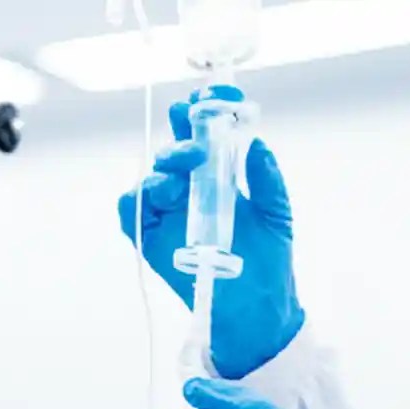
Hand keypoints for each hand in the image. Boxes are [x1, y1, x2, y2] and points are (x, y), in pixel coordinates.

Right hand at [117, 86, 304, 378]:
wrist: (258, 312)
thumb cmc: (268, 262)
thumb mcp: (277, 215)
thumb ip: (268, 181)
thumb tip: (258, 145)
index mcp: (217, 179)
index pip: (205, 136)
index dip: (206, 112)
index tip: (218, 94)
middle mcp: (189, 192)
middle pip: (174, 148)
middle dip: (182, 128)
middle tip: (195, 118)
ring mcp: (168, 215)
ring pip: (152, 175)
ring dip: (166, 162)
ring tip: (188, 164)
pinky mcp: (151, 239)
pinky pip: (132, 210)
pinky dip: (140, 195)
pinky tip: (162, 191)